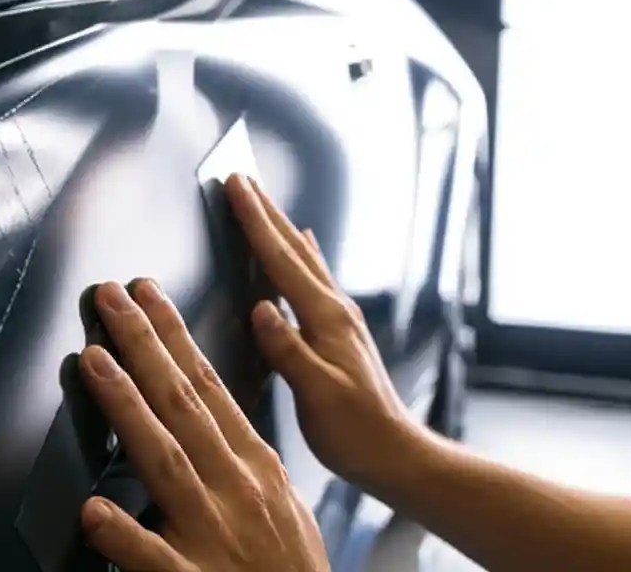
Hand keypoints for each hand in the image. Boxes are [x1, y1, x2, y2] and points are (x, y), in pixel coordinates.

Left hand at [77, 281, 328, 571]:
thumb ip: (245, 458)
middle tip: (110, 298)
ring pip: (164, 462)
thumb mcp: (282, 503)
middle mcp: (235, 490)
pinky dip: (125, 535)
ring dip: (127, 409)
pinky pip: (153, 560)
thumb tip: (214, 416)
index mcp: (254, 467)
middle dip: (143, 346)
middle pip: (182, 405)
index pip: (208, 387)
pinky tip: (92, 512)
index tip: (149, 295)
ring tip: (93, 363)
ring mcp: (214, 537)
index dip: (174, 338)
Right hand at [224, 174, 422, 495]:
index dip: (256, 221)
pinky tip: (304, 245)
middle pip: (294, 248)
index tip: (235, 184)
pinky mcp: (339, 331)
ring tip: (264, 201)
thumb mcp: (316, 395)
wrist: (395, 453)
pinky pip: (314, 277)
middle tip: (242, 177)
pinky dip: (302, 253)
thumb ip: (288, 350)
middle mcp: (336, 309)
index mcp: (326, 319)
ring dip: (281, 227)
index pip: (282, 260)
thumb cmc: (355, 431)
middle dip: (266, 212)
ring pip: (305, 258)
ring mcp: (340, 318)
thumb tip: (260, 308)